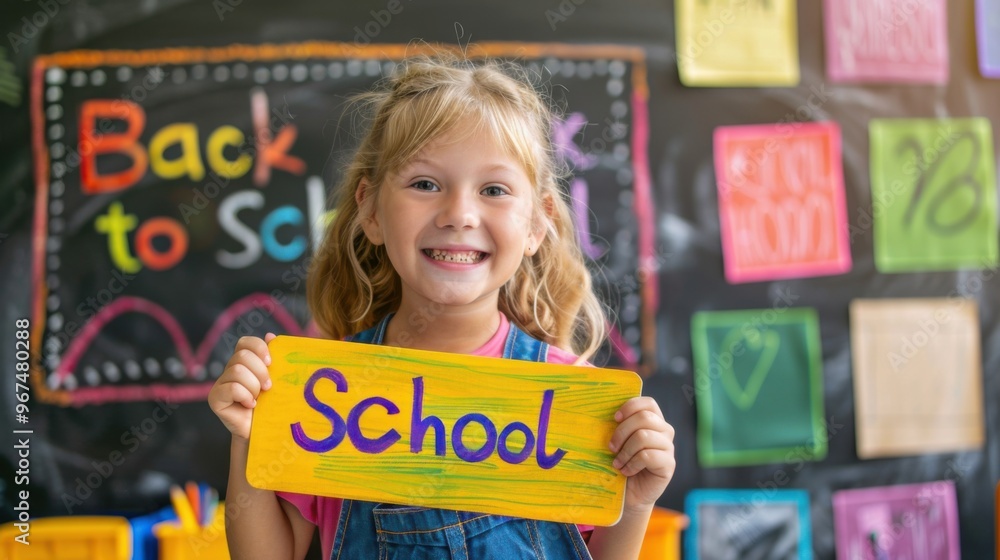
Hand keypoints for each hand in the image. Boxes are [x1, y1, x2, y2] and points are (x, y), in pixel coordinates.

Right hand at [208, 333, 276, 439]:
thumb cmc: (272, 404)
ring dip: (254, 386)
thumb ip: (275, 358)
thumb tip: (271, 336)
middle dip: (261, 371)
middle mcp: (229, 370)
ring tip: (258, 398)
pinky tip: (250, 405)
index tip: (271, 362)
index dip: (259, 348)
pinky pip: (232, 388)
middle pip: (242, 356)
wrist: (264, 431)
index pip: (245, 342)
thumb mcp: (277, 379)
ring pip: (237, 371)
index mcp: (244, 362)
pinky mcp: (215, 399)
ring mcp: (220, 384)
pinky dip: (245, 397)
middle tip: (268, 387)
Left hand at [608, 396, 674, 512]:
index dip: (631, 407)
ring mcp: (668, 447)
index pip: (649, 403)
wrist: (628, 493)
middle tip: (611, 447)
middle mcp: (665, 431)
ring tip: (617, 463)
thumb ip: (618, 427)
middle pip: (645, 417)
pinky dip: (632, 464)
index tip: (615, 418)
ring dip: (625, 451)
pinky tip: (626, 471)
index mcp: (653, 421)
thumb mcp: (618, 442)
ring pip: (644, 436)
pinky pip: (648, 456)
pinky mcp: (669, 464)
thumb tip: (601, 414)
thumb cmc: (621, 463)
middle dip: (622, 431)